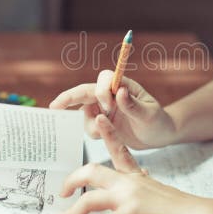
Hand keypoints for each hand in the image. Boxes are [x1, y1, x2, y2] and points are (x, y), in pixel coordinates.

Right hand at [49, 70, 178, 148]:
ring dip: (92, 124)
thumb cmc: (157, 121)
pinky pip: (88, 126)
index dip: (101, 91)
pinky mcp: (101, 121)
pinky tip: (106, 135)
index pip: (104, 78)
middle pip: (84, 91)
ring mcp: (103, 108)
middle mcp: (110, 94)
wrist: (158, 135)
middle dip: (69, 98)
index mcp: (122, 85)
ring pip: (85, 113)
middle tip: (54, 106)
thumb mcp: (149, 113)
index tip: (109, 106)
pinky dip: (94, 132)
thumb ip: (133, 105)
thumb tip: (119, 91)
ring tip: (107, 131)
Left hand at [59, 114, 199, 213]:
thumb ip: (147, 181)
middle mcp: (130, 182)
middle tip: (63, 192)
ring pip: (89, 199)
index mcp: (137, 175)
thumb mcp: (161, 188)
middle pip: (92, 171)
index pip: (119, 149)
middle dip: (72, 180)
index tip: (98, 119)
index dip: (108, 133)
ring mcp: (129, 198)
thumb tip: (144, 175)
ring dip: (71, 212)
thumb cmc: (183, 207)